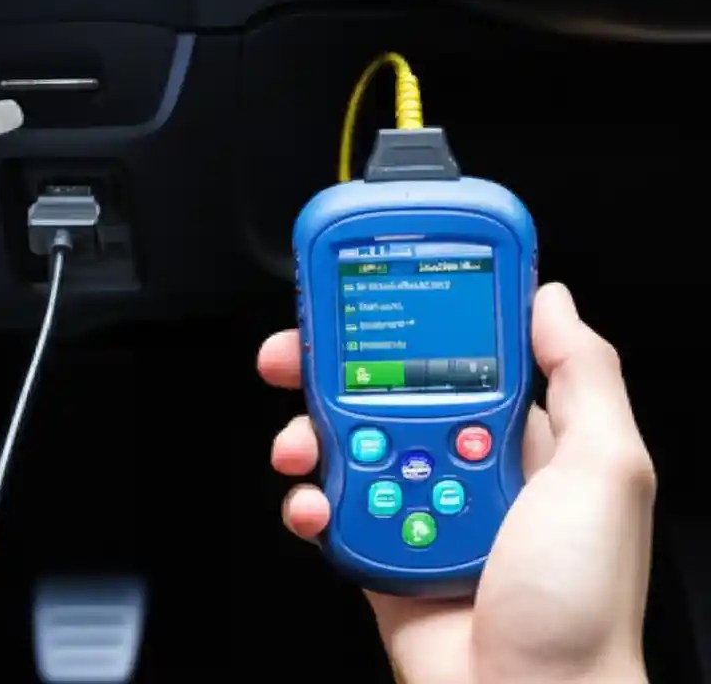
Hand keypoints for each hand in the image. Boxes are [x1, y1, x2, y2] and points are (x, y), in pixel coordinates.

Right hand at [258, 283, 655, 683]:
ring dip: (307, 439)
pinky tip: (316, 508)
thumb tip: (550, 300)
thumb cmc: (581, 604)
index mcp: (525, 438)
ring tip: (302, 450)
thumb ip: (583, 377)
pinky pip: (329, 510)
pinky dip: (309, 505)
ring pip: (344, 447)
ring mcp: (419, 508)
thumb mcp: (608, 470)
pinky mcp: (379, 552)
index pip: (461, 354)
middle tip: (292, 357)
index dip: (414, 320)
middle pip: (383, 392)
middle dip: (329, 371)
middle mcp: (467, 466)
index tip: (371, 295)